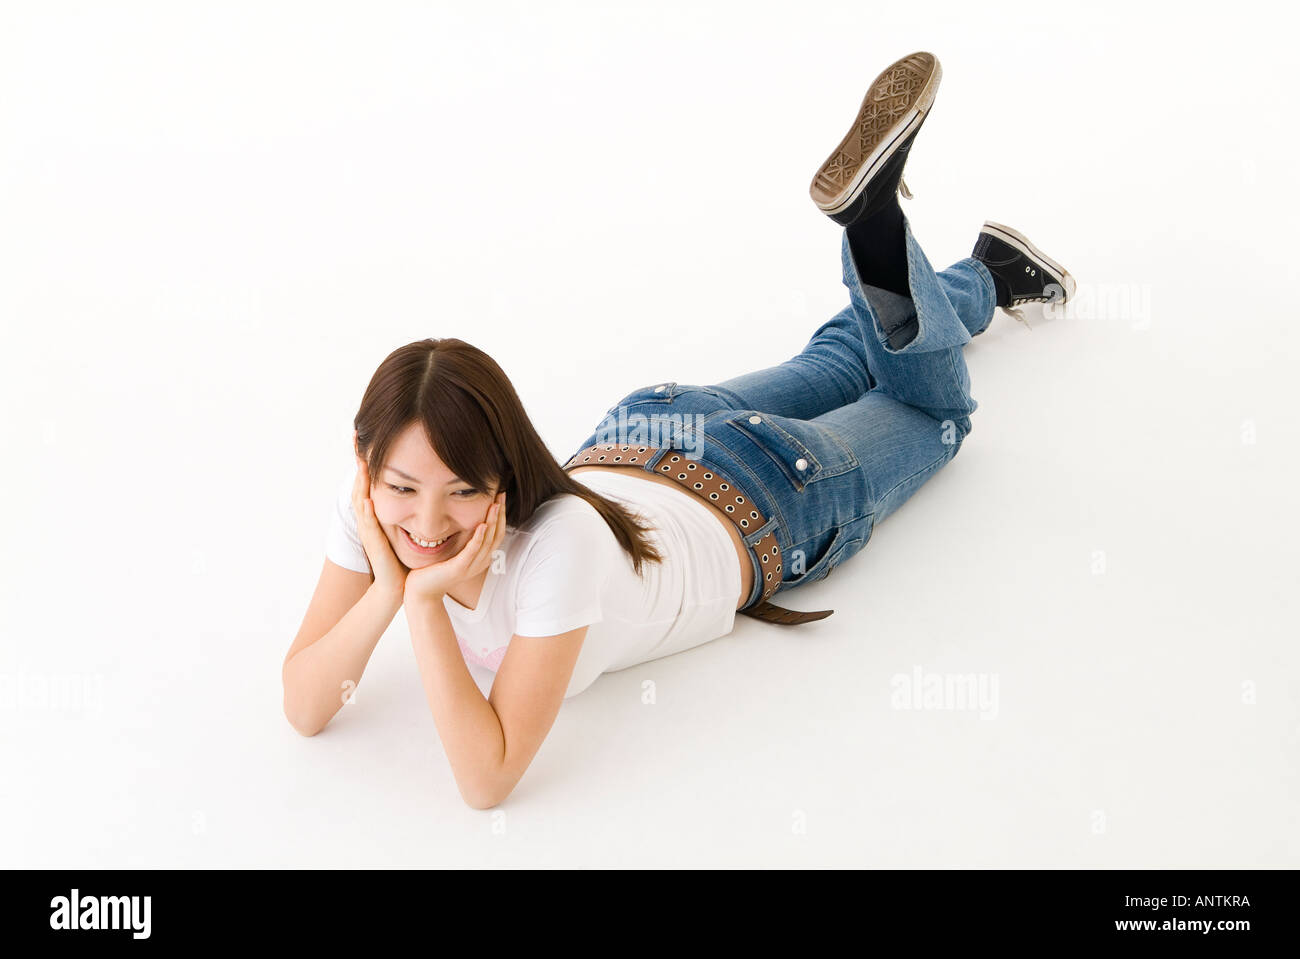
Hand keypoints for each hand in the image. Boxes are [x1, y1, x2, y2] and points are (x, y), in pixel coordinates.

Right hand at [352, 430, 408, 598]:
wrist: (398, 584)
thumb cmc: (404, 556)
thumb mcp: (408, 524)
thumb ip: (413, 505)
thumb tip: (427, 485)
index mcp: (377, 512)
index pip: (371, 480)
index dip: (368, 459)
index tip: (367, 437)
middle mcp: (370, 517)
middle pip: (361, 484)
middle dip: (359, 462)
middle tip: (357, 439)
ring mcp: (369, 529)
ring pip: (361, 499)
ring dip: (360, 481)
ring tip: (360, 461)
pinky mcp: (374, 542)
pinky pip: (368, 523)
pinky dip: (366, 509)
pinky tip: (367, 496)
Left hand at [404, 490, 506, 604]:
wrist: (421, 591)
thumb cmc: (434, 569)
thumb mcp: (453, 550)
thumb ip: (462, 538)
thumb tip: (464, 517)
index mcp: (481, 557)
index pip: (497, 533)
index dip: (501, 515)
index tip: (500, 496)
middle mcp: (480, 562)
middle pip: (497, 535)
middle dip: (500, 514)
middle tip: (502, 494)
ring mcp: (471, 566)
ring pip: (488, 541)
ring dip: (492, 521)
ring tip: (495, 505)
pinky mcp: (459, 569)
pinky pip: (472, 551)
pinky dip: (478, 538)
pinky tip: (482, 524)